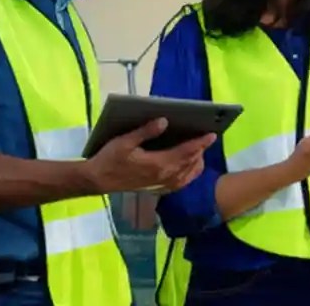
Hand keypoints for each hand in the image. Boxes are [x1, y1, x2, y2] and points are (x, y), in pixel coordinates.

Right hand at [83, 118, 214, 194]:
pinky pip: (180, 183)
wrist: (97, 180)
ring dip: (197, 162)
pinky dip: (189, 175)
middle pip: (190, 162)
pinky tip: (190, 168)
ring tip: (201, 150)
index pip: (186, 152)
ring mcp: (161, 184)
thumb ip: (146, 131)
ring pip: (187, 174)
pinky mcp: (157, 188)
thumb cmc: (110, 159)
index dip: (200, 143)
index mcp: (158, 164)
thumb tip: (164, 121)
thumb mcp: (125, 141)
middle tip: (208, 138)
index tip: (212, 134)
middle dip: (200, 150)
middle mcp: (164, 176)